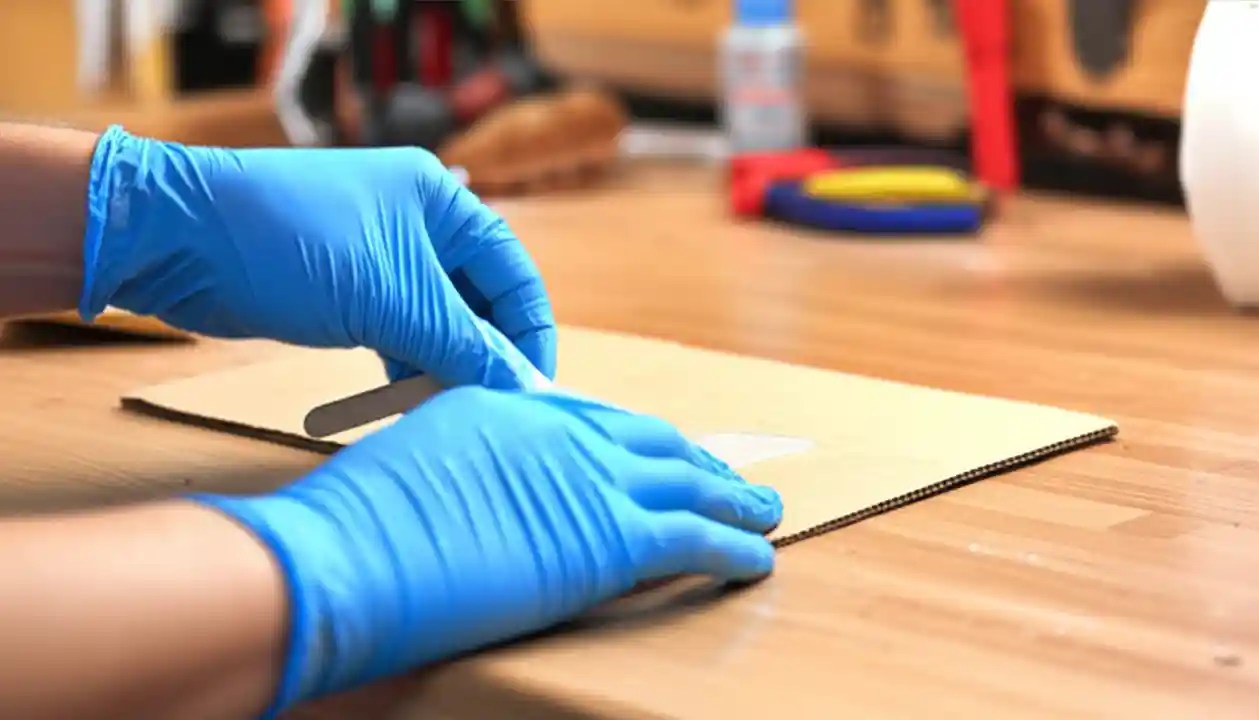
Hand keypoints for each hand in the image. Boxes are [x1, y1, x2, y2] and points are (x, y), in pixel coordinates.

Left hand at [80, 125, 554, 387]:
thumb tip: (521, 389)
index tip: (535, 391)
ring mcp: (381, 259)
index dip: (531, 333)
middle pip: (479, 302)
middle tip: (494, 411)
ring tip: (449, 413)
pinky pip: (400, 333)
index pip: (515, 274)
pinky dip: (407, 366)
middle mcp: (419, 225)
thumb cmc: (290, 244)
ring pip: (438, 323)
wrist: (177, 238)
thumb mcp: (390, 299)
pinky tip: (406, 401)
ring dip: (445, 367)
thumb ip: (462, 346)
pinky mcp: (348, 291)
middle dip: (488, 355)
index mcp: (443, 203)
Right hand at [194, 387, 781, 716]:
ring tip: (764, 512)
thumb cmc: (354, 525)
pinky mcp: (610, 538)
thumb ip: (462, 466)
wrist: (349, 555)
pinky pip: (695, 540)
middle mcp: (560, 433)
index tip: (665, 452)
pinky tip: (755, 561)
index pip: (597, 419)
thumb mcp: (412, 467)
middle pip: (654, 442)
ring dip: (735, 500)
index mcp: (509, 409)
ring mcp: (589, 481)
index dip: (641, 440)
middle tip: (730, 477)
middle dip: (699, 461)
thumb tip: (480, 490)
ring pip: (689, 485)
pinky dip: (734, 549)